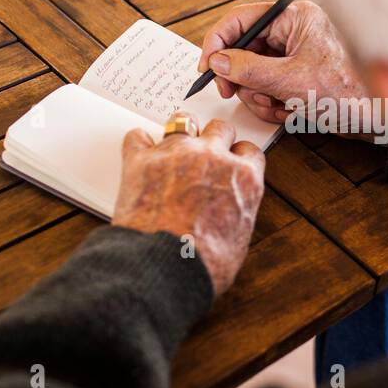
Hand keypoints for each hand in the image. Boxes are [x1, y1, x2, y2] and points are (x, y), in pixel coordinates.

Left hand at [112, 118, 264, 296]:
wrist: (165, 265)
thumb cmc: (204, 262)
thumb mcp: (239, 238)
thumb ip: (236, 211)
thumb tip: (226, 215)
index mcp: (243, 178)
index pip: (250, 151)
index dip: (240, 156)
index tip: (234, 161)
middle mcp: (212, 157)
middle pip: (219, 128)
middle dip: (215, 137)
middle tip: (207, 150)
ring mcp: (176, 154)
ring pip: (182, 121)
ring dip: (180, 131)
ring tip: (174, 145)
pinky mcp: (141, 160)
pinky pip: (137, 137)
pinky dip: (138, 144)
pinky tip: (140, 152)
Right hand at [197, 0, 368, 129]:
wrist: (379, 120)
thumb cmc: (350, 93)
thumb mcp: (290, 82)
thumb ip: (248, 70)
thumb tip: (217, 62)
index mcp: (296, 17)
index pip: (242, 20)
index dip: (218, 43)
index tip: (206, 68)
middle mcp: (295, 31)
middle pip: (245, 51)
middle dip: (244, 79)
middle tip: (234, 94)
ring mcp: (297, 56)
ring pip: (255, 74)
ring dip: (259, 96)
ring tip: (278, 108)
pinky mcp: (300, 77)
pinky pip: (270, 89)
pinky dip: (272, 105)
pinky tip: (289, 113)